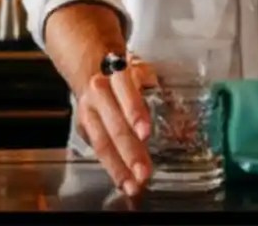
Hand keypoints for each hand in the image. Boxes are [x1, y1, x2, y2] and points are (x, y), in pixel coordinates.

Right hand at [76, 57, 157, 196]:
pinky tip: (123, 181)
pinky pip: (98, 151)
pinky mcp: (83, 127)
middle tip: (143, 172)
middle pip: (115, 125)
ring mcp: (88, 111)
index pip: (126, 93)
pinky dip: (112, 168)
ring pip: (102, 143)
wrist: (93, 72)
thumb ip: (154, 92)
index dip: (135, 113)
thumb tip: (174, 116)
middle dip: (130, 151)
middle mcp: (99, 93)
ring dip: (119, 167)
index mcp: (117, 75)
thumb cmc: (125, 76)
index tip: (145, 133)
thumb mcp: (142, 73)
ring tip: (133, 185)